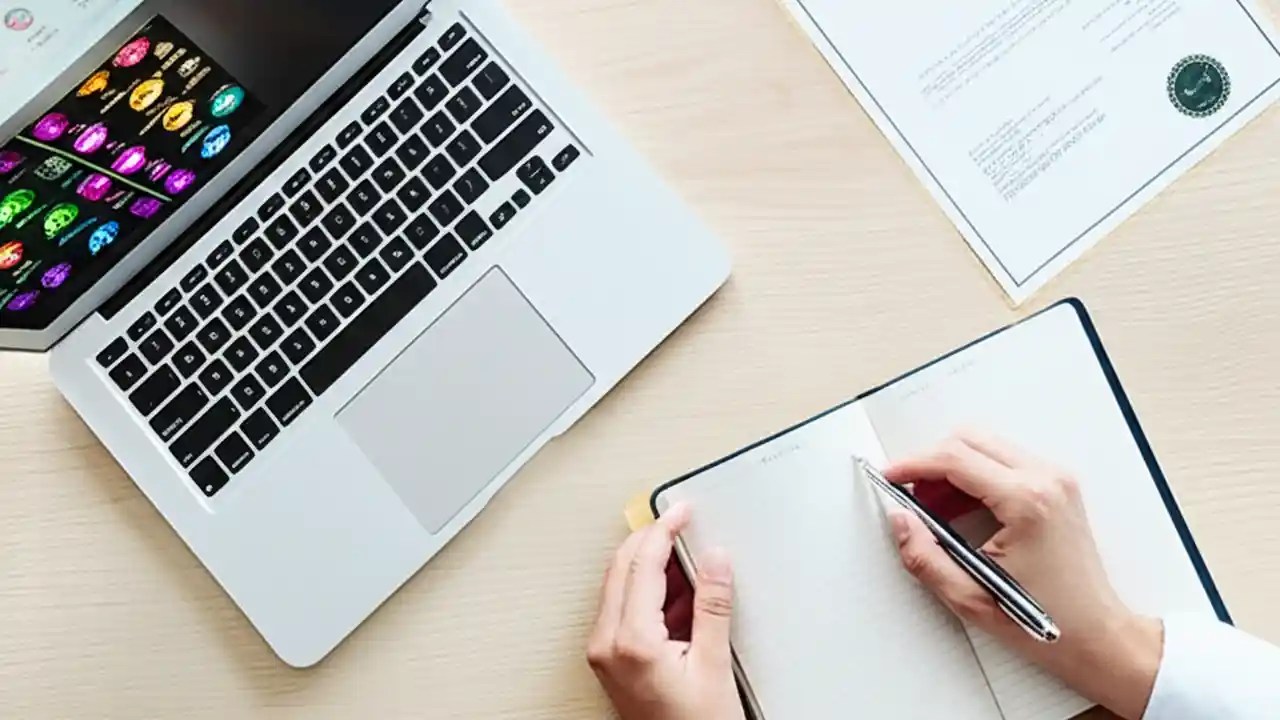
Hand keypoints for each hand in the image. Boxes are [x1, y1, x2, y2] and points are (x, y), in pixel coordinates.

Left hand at [587, 504, 744, 719]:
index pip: (642, 563)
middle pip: (622, 567)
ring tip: (690, 560)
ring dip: (651, 565)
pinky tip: (679, 593)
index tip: (682, 512)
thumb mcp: (714, 665)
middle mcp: (607, 643)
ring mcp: (605, 652)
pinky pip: (623, 608)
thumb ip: (713, 606)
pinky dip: (648, 591)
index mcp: (630, 640)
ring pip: (620, 585)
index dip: (664, 530)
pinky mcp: (610, 659)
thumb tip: (714, 560)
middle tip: (682, 524)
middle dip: (652, 540)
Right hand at [885, 431, 1163, 719]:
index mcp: (1027, 502)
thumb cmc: (1051, 623)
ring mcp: (1056, 480)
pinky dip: (975, 476)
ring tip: (936, 510)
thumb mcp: (972, 598)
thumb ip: (926, 557)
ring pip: (987, 446)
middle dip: (931, 462)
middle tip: (911, 495)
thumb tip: (901, 523)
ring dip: (953, 469)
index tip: (891, 477)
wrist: (1098, 635)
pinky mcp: (1057, 488)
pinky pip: (1005, 461)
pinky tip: (962, 510)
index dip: (913, 465)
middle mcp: (1046, 481)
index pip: (955, 459)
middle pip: (970, 440)